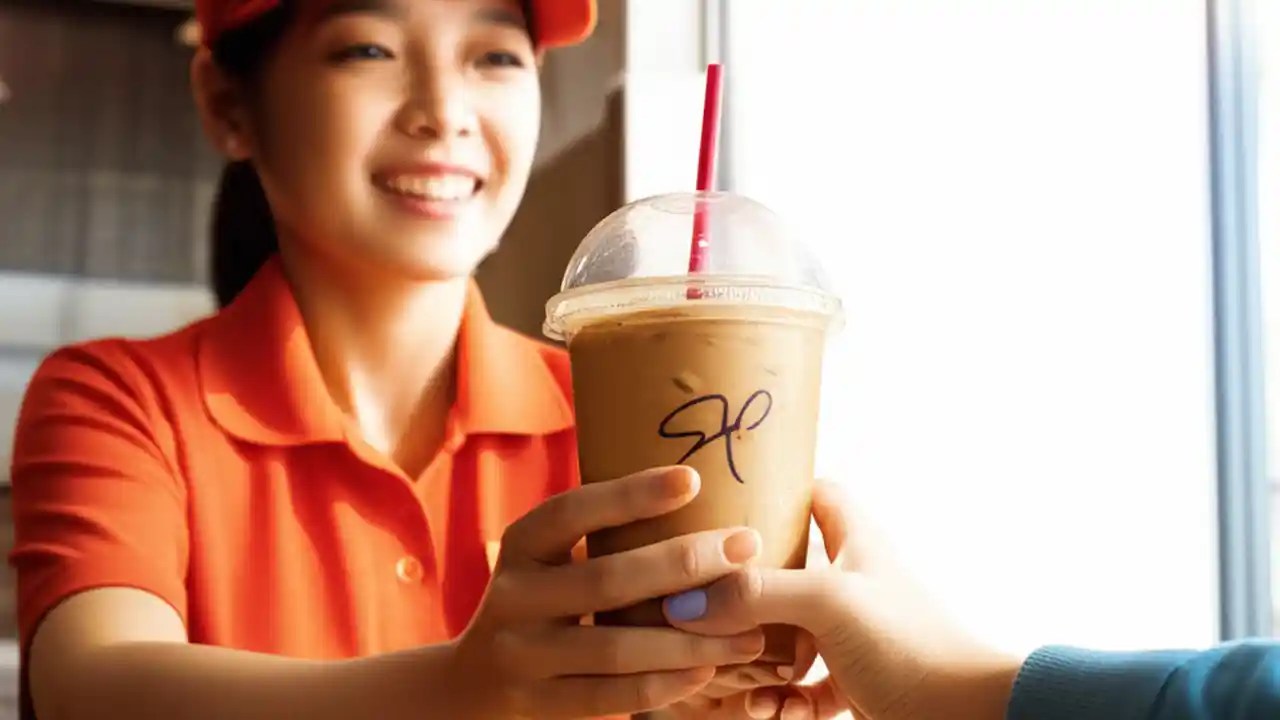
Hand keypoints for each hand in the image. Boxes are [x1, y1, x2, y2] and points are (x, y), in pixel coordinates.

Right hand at [451, 467, 767, 719]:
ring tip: (751, 631)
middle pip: (606, 579)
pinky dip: (665, 684)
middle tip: (747, 547)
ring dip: (691, 639)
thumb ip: (599, 537)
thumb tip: (695, 490)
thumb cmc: (541, 605)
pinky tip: (708, 670)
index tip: (693, 479)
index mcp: (520, 547)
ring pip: (615, 646)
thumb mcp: (547, 562)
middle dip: (684, 562)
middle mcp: (513, 596)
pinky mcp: (538, 704)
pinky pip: (612, 695)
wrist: (471, 688)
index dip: (629, 495)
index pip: (572, 512)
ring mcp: (522, 655)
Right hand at [662, 481, 1022, 719]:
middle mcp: (852, 582)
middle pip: (786, 567)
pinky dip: (779, 699)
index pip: (815, 494)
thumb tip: (686, 601)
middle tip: (703, 597)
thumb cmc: (912, 644)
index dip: (776, 490)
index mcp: (855, 543)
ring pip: (785, 633)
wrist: (971, 716)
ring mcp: (851, 634)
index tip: (726, 501)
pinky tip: (770, 709)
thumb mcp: (828, 602)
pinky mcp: (853, 682)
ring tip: (735, 670)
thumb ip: (757, 594)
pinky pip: (800, 688)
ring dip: (754, 654)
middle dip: (744, 586)